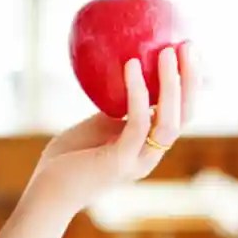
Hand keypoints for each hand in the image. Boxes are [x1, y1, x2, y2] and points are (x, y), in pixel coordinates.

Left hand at [31, 42, 200, 209]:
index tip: (187, 53)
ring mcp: (137, 160)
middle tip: (188, 45)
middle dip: (191, 80)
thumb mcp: (98, 125)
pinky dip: (137, 94)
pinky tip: (131, 67)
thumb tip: (124, 72)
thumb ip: (115, 108)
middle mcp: (150, 155)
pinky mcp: (119, 161)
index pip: (181, 114)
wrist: (47, 193)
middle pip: (185, 116)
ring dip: (172, 86)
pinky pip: (137, 123)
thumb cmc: (68, 158)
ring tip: (168, 52)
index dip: (190, 86)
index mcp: (148, 146)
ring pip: (170, 121)